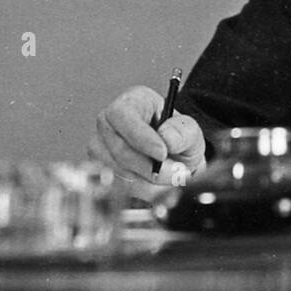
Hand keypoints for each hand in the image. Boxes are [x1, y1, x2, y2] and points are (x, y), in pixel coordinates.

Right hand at [90, 85, 206, 193]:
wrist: (174, 157)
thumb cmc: (177, 136)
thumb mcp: (189, 129)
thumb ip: (184, 131)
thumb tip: (167, 138)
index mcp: (131, 102)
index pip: (122, 115)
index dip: (141, 137)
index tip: (162, 153)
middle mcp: (109, 123)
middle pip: (118, 148)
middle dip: (149, 166)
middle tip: (175, 171)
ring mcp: (102, 147)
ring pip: (119, 171)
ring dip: (149, 179)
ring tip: (171, 174)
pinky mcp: (102, 169)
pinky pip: (120, 185)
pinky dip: (143, 188)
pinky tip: (158, 181)